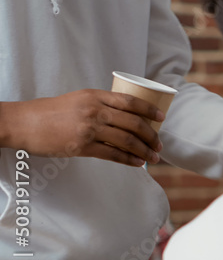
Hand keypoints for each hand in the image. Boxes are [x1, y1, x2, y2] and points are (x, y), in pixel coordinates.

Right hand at [0, 90, 163, 166]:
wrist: (24, 123)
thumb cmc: (52, 112)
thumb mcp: (79, 99)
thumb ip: (100, 105)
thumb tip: (126, 116)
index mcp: (95, 96)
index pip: (130, 101)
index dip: (149, 110)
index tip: (161, 118)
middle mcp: (94, 110)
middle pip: (133, 122)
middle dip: (151, 135)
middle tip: (159, 144)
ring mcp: (89, 129)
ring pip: (126, 140)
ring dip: (144, 150)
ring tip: (153, 157)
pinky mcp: (81, 146)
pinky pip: (112, 154)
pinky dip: (128, 160)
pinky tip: (137, 163)